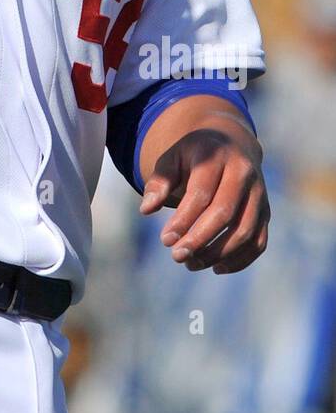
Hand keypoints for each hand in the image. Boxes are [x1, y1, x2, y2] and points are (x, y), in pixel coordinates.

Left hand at [139, 117, 269, 274]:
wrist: (231, 144)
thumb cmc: (194, 156)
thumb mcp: (172, 158)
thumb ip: (159, 181)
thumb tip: (146, 209)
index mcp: (217, 155)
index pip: (201, 193)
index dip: (183, 220)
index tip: (166, 240)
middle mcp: (243, 173)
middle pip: (225, 213)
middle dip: (200, 240)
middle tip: (177, 257)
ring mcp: (259, 193)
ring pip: (245, 230)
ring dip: (218, 254)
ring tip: (191, 264)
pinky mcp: (265, 211)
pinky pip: (259, 241)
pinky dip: (240, 260)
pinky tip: (216, 267)